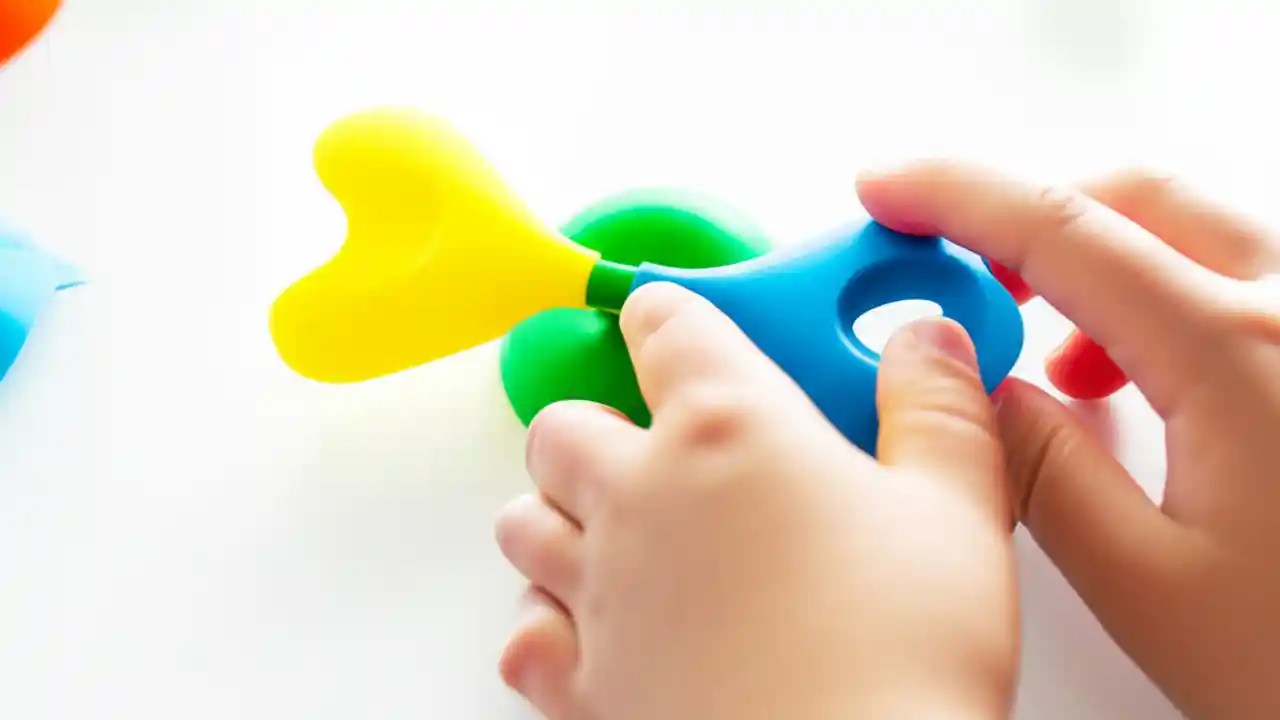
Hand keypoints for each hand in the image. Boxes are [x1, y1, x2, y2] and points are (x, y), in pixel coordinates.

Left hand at [495, 283, 1019, 718]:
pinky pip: (522, 633)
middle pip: (562, 426)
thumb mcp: (955, 512)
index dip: (669, 311)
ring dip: (560, 515)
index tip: (677, 317)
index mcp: (727, 430)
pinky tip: (600, 626)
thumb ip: (937, 407)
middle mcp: (640, 496)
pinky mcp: (582, 682)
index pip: (666, 325)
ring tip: (621, 532)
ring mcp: (597, 592)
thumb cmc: (902, 658)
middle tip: (657, 445)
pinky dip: (547, 621)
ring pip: (524, 522)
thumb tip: (926, 338)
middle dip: (597, 423)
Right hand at [859, 164, 1279, 719]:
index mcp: (1241, 359)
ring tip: (1030, 342)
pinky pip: (1233, 278)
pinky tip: (1119, 372)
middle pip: (1132, 198)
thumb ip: (1045, 474)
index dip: (956, 196)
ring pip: (1188, 231)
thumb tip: (980, 394)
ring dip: (1089, 258)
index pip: (1064, 233)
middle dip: (1021, 215)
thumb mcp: (1150, 587)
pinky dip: (1150, 294)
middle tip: (945, 266)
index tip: (887, 189)